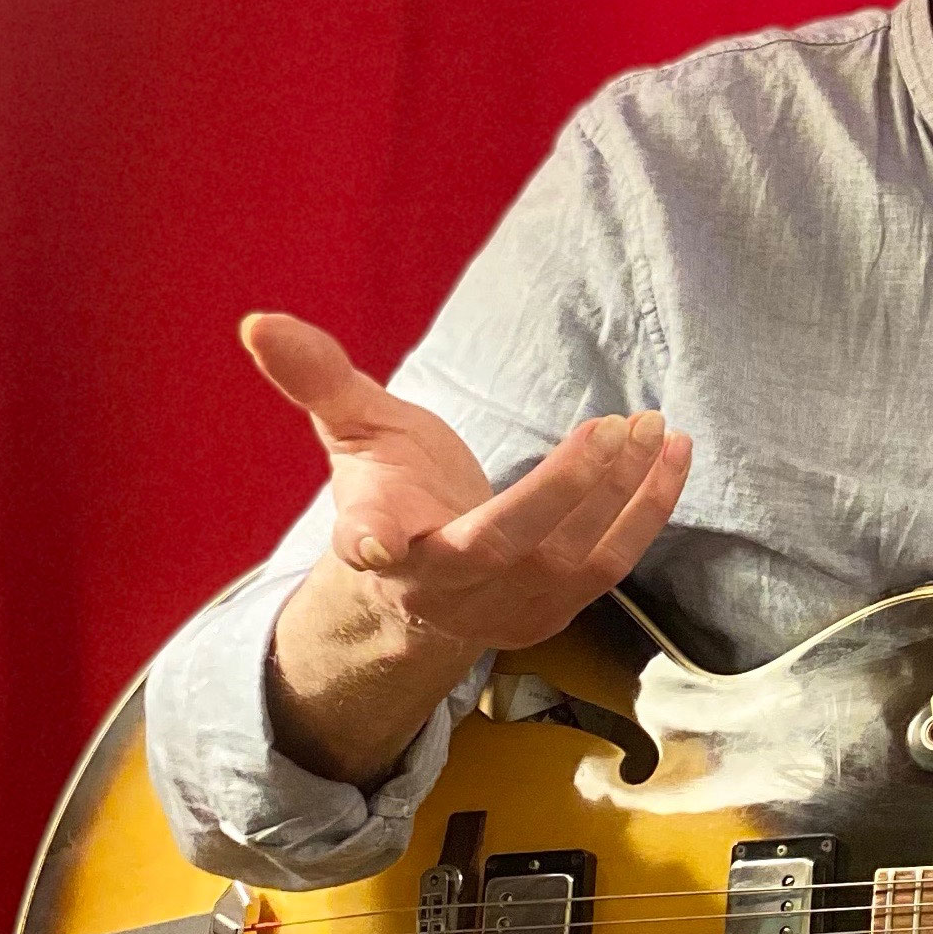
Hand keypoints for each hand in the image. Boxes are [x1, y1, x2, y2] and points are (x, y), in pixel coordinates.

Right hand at [246, 311, 691, 654]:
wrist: (429, 579)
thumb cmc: (393, 489)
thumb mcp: (355, 432)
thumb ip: (318, 379)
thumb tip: (258, 320)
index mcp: (377, 540)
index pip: (367, 542)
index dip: (368, 538)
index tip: (368, 539)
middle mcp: (441, 586)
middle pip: (499, 545)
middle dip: (559, 490)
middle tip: (610, 427)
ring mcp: (503, 608)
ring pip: (570, 557)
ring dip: (620, 491)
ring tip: (651, 424)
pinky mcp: (556, 613)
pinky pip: (612, 564)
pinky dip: (647, 509)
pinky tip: (673, 454)